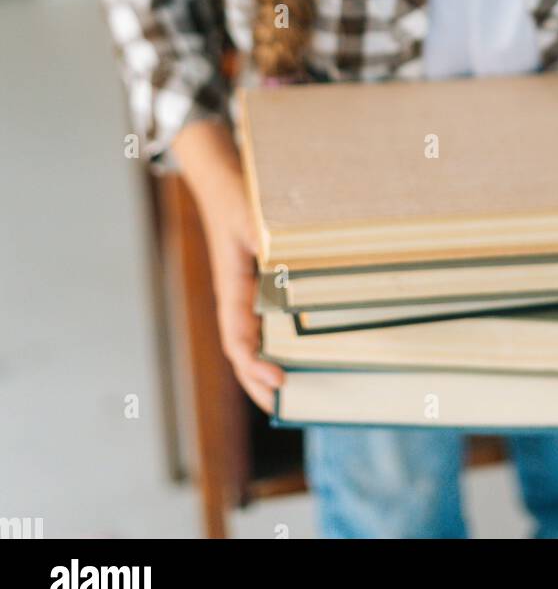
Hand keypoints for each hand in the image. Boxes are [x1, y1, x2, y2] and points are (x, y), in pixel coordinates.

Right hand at [193, 161, 284, 415]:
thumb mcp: (252, 218)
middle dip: (262, 383)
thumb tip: (282, 268)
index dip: (255, 366)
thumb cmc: (236, 199)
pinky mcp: (260, 285)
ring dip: (270, 369)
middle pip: (245, 354)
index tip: (279, 380)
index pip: (238, 342)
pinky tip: (305, 352)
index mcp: (232, 290)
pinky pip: (268, 321)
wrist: (222, 179)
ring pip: (256, 342)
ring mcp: (247, 294)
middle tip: (289, 409)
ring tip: (300, 394)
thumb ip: (266, 243)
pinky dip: (281, 343)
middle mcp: (238, 299)